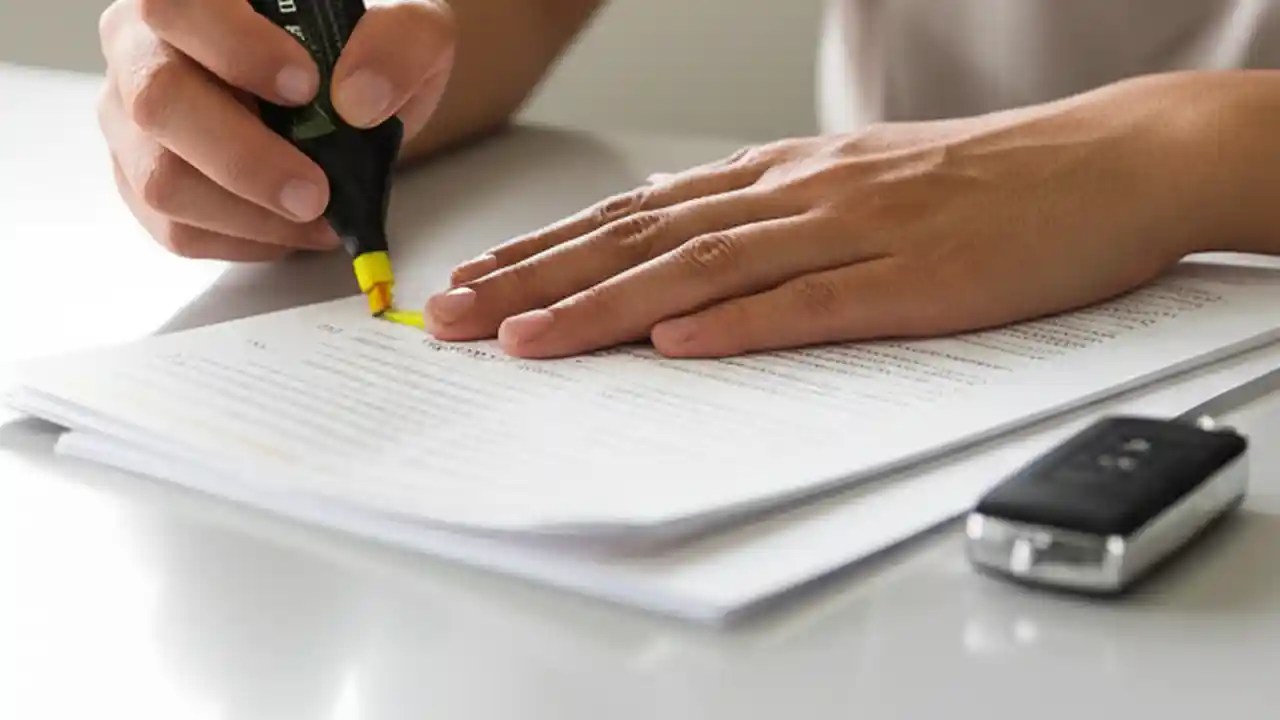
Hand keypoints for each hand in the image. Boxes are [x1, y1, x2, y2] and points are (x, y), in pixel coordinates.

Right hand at [98, 0, 454, 260]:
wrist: (360, 96)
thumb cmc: (364, 51)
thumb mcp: (410, 30)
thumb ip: (398, 43)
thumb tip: (357, 99)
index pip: (177, 6)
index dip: (234, 48)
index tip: (306, 87)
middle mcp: (144, 47)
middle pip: (157, 101)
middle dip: (243, 158)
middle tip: (314, 190)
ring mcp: (134, 120)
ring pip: (161, 180)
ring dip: (249, 213)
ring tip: (317, 215)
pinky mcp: (146, 183)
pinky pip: (178, 229)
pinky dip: (246, 240)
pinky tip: (293, 229)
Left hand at [427, 76, 1216, 357]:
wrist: (1106, 162)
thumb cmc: (981, 180)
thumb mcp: (851, 179)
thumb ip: (760, 206)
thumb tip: (672, 227)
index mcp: (781, 176)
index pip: (638, 212)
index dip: (548, 249)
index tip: (477, 283)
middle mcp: (798, 194)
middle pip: (645, 238)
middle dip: (539, 280)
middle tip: (454, 318)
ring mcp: (854, 232)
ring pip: (706, 269)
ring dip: (607, 305)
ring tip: (525, 340)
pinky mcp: (914, 280)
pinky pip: (814, 304)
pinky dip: (739, 325)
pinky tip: (675, 346)